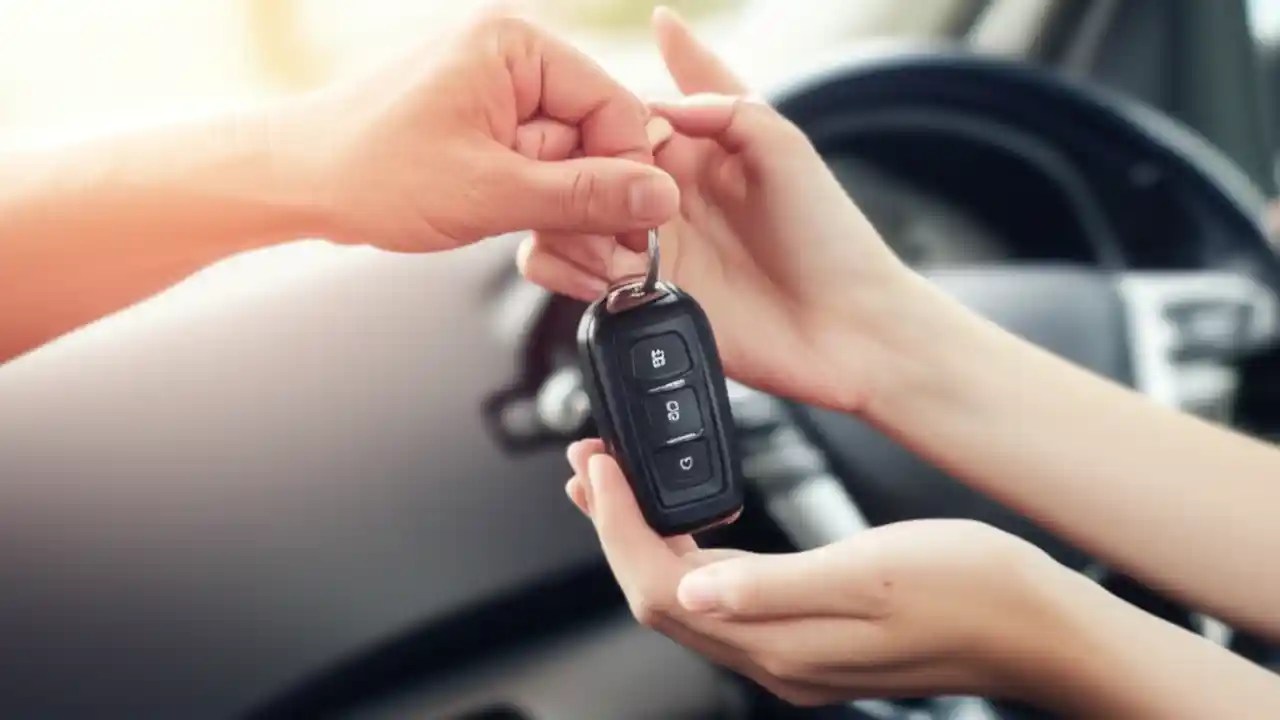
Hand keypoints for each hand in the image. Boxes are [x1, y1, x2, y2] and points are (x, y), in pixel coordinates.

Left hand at [276, 13, 677, 251]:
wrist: (293, 183)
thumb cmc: (367, 169)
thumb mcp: (491, 191)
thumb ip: (583, 195)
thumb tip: (658, 197)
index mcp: (515, 45)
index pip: (614, 105)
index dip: (630, 171)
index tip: (635, 225)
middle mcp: (509, 60)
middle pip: (595, 135)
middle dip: (597, 201)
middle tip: (603, 256)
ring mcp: (495, 96)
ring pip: (569, 160)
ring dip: (570, 214)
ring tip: (560, 257)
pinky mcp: (483, 130)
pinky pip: (537, 169)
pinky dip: (541, 209)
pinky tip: (537, 241)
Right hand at [519, 8, 916, 410]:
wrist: (845, 330)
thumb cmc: (829, 236)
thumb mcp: (786, 147)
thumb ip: (724, 104)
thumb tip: (661, 101)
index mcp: (699, 149)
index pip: (622, 117)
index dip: (605, 123)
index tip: (606, 138)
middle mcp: (666, 194)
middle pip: (587, 167)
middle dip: (578, 172)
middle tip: (600, 188)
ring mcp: (650, 246)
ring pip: (571, 218)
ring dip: (571, 218)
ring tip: (606, 230)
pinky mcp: (642, 295)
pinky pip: (581, 275)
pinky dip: (574, 268)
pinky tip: (603, 267)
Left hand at [564, 439, 1089, 706]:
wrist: (1035, 623)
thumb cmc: (970, 591)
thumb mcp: (870, 574)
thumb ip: (772, 587)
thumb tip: (689, 585)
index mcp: (780, 643)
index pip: (659, 589)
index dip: (616, 528)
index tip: (600, 469)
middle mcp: (775, 657)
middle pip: (659, 597)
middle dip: (615, 530)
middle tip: (593, 467)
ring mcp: (792, 652)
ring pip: (686, 597)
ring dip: (644, 540)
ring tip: (620, 485)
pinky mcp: (810, 636)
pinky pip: (722, 597)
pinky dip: (688, 552)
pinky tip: (689, 521)